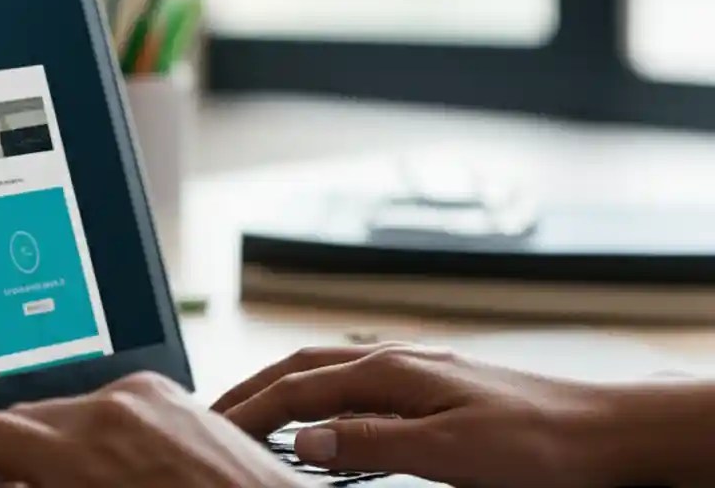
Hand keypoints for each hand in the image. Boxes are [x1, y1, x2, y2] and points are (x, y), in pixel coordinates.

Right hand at [0, 371, 315, 487]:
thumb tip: (9, 487)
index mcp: (87, 447)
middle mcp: (116, 406)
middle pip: (27, 415)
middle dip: (12, 458)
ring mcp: (150, 394)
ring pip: (69, 409)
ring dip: (54, 445)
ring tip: (68, 485)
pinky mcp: (177, 394)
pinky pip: (113, 405)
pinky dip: (97, 435)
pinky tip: (110, 470)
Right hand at [212, 343, 617, 487]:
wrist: (601, 430)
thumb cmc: (536, 440)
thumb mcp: (448, 452)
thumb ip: (370, 442)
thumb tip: (300, 438)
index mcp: (392, 373)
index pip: (296, 388)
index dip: (248, 410)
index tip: (210, 431)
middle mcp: (395, 361)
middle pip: (300, 366)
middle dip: (251, 387)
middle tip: (211, 414)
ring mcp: (413, 369)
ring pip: (324, 366)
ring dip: (280, 384)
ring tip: (249, 406)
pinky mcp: (429, 384)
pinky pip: (351, 378)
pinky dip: (315, 389)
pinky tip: (318, 407)